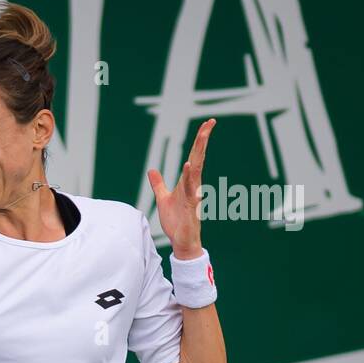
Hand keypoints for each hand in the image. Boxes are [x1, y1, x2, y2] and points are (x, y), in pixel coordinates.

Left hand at [148, 118, 214, 258]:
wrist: (181, 240)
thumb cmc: (176, 221)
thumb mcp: (162, 198)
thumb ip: (158, 184)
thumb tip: (152, 170)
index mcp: (187, 181)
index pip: (194, 156)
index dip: (199, 141)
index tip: (207, 125)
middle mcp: (193, 185)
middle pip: (198, 157)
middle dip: (203, 140)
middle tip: (211, 122)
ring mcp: (193, 194)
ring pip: (196, 170)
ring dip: (198, 154)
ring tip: (202, 137)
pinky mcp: (190, 205)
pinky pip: (190, 189)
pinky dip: (189, 177)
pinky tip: (189, 165)